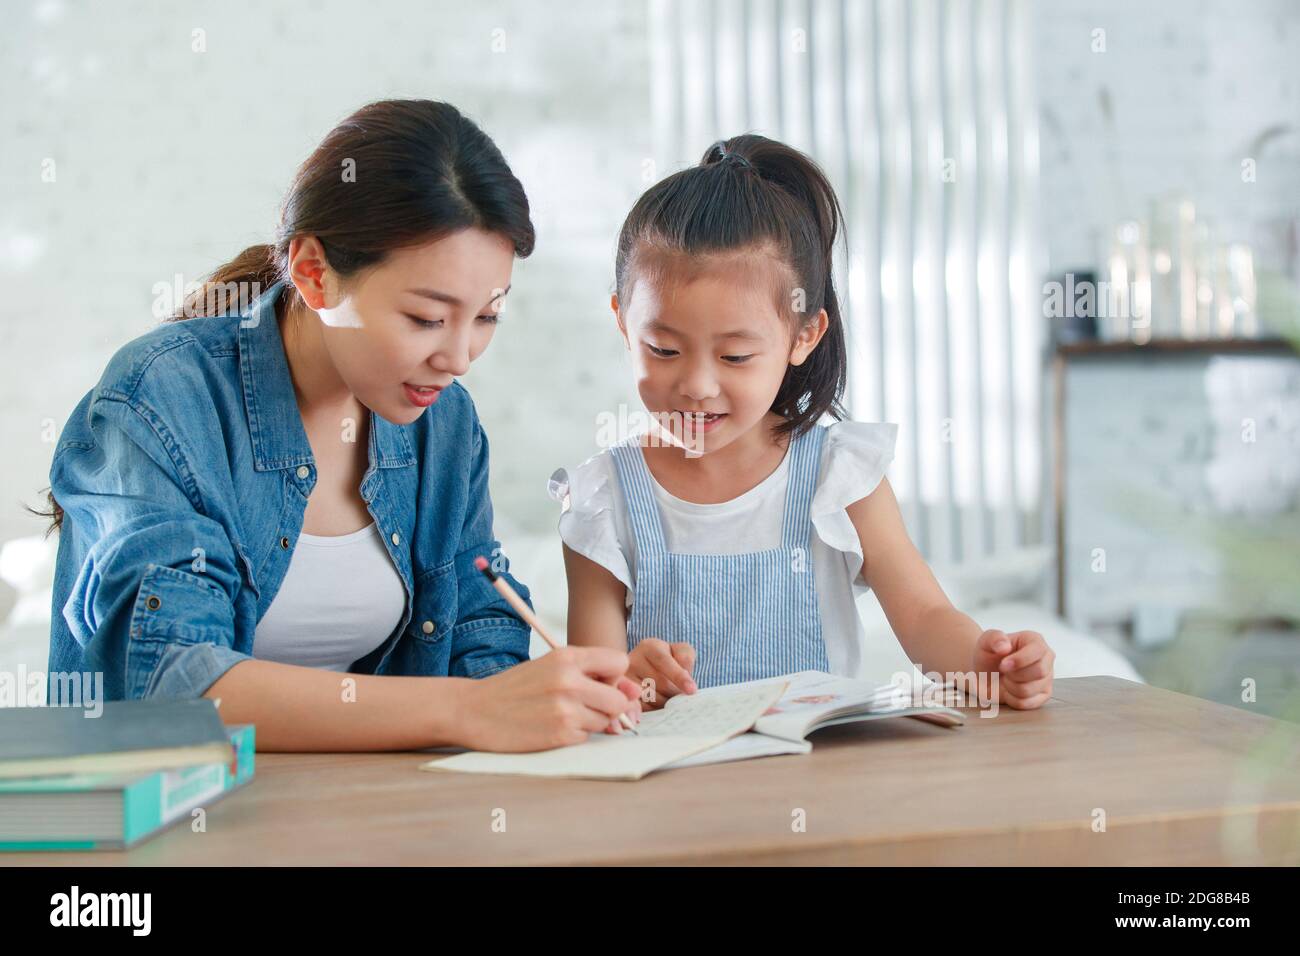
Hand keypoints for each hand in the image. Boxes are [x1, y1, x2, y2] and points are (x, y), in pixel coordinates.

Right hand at [457, 646, 641, 751]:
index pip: (619, 662)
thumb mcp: (550, 667)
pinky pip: (586, 738)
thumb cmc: (515, 689)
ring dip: (590, 722)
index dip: (613, 676)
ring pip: (605, 720)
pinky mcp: (559, 735)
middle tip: (582, 705)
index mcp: (567, 656)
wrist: (475, 710)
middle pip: (619, 698)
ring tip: (561, 715)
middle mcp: (569, 680)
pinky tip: (551, 728)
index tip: (599, 682)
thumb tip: (632, 693)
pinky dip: (574, 736)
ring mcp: (565, 709)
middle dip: (607, 705)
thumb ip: (590, 673)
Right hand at [627, 638, 696, 708]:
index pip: (664, 661)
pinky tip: (657, 706)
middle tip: (679, 695)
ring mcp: (624, 679)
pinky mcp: (622, 697)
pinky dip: (654, 710)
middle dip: (674, 692)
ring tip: (667, 698)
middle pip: (659, 683)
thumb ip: (686, 656)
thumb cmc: (667, 662)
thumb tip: (685, 673)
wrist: (646, 671)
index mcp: (649, 647)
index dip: (679, 676)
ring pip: (651, 698)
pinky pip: (642, 708)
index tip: (691, 690)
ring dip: (665, 703)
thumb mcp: (679, 652)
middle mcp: (633, 660)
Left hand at [972, 629, 1054, 709]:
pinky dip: (1012, 699)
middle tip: (1003, 671)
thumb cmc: (989, 654)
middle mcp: (1046, 658)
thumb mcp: (986, 641)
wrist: (985, 672)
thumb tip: (1004, 646)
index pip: (1037, 651)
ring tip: (1006, 678)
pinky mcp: (1043, 695)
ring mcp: (1047, 678)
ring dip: (1010, 686)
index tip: (1002, 665)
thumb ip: (994, 638)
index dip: (1019, 660)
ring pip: (1030, 690)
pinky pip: (1027, 703)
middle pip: (1039, 671)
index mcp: (1035, 640)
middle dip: (1014, 674)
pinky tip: (1009, 689)